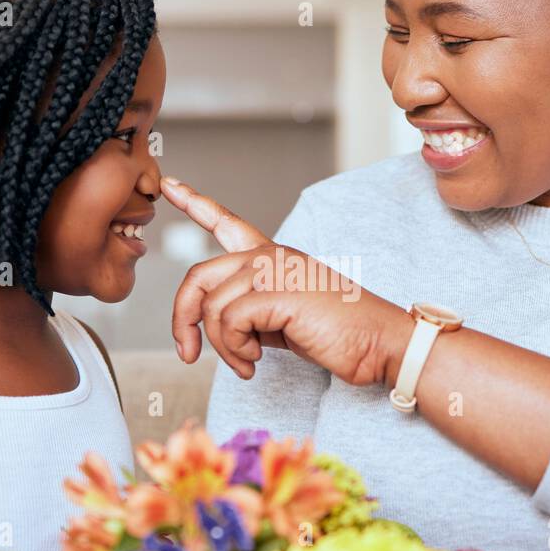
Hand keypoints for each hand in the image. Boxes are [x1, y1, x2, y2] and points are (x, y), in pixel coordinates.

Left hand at [161, 177, 413, 385]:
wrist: (379, 344)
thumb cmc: (339, 335)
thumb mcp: (284, 319)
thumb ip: (252, 312)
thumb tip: (220, 330)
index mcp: (274, 257)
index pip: (227, 223)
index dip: (195, 204)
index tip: (170, 186)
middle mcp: (271, 256)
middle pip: (198, 276)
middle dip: (183, 320)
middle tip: (188, 354)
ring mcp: (275, 270)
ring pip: (212, 307)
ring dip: (222, 347)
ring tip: (246, 365)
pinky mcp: (279, 293)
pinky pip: (229, 322)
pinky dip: (235, 350)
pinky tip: (255, 362)